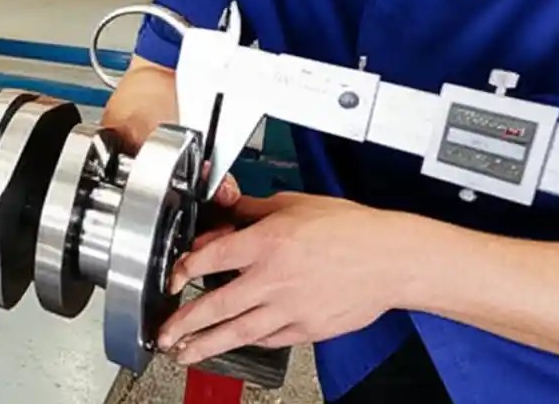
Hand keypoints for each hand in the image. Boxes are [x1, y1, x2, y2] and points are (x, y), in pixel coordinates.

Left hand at [158, 193, 411, 365]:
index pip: (212, 259)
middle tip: (165, 334)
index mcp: (268, 242)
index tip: (174, 280)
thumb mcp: (294, 204)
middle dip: (185, 322)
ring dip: (207, 345)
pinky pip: (270, 338)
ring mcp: (292, 307)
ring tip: (185, 354)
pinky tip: (233, 344)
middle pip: (218, 305)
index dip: (186, 270)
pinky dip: (249, 341)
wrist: (392, 259)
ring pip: (239, 331)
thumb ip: (253, 213)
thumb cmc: (351, 229)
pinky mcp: (309, 327)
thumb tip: (226, 218)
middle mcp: (275, 278)